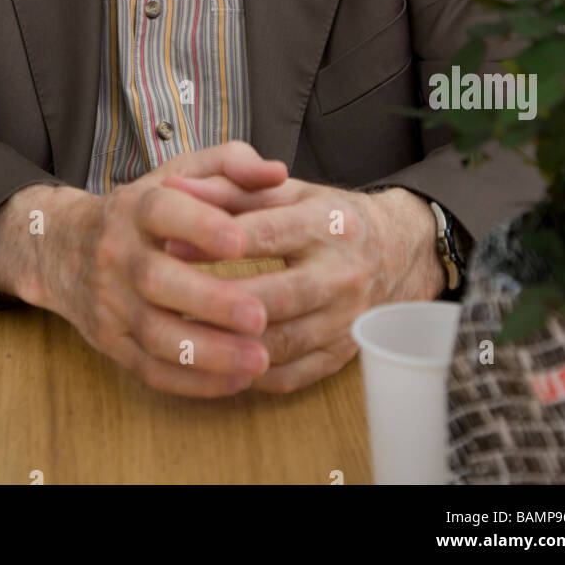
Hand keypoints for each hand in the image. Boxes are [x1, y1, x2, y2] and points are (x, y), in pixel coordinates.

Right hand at [38, 141, 288, 396]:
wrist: (61, 247)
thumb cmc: (143, 209)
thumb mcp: (179, 173)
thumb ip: (230, 165)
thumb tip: (277, 173)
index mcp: (135, 207)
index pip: (162, 211)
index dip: (199, 225)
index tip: (241, 240)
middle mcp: (116, 253)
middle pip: (157, 280)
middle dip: (210, 301)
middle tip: (260, 316)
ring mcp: (109, 302)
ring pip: (154, 334)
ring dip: (208, 353)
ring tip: (260, 360)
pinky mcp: (110, 342)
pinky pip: (150, 369)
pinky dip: (193, 381)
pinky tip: (236, 380)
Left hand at [160, 174, 445, 393]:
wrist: (398, 251)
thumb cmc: (328, 217)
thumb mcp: (287, 191)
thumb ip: (228, 189)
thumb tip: (172, 189)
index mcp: (328, 224)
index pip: (266, 234)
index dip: (215, 242)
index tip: (168, 246)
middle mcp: (342, 273)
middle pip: (275, 297)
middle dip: (219, 303)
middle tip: (166, 302)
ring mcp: (345, 319)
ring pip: (281, 344)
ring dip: (228, 346)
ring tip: (181, 337)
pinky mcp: (342, 355)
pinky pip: (291, 375)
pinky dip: (250, 375)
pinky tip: (216, 361)